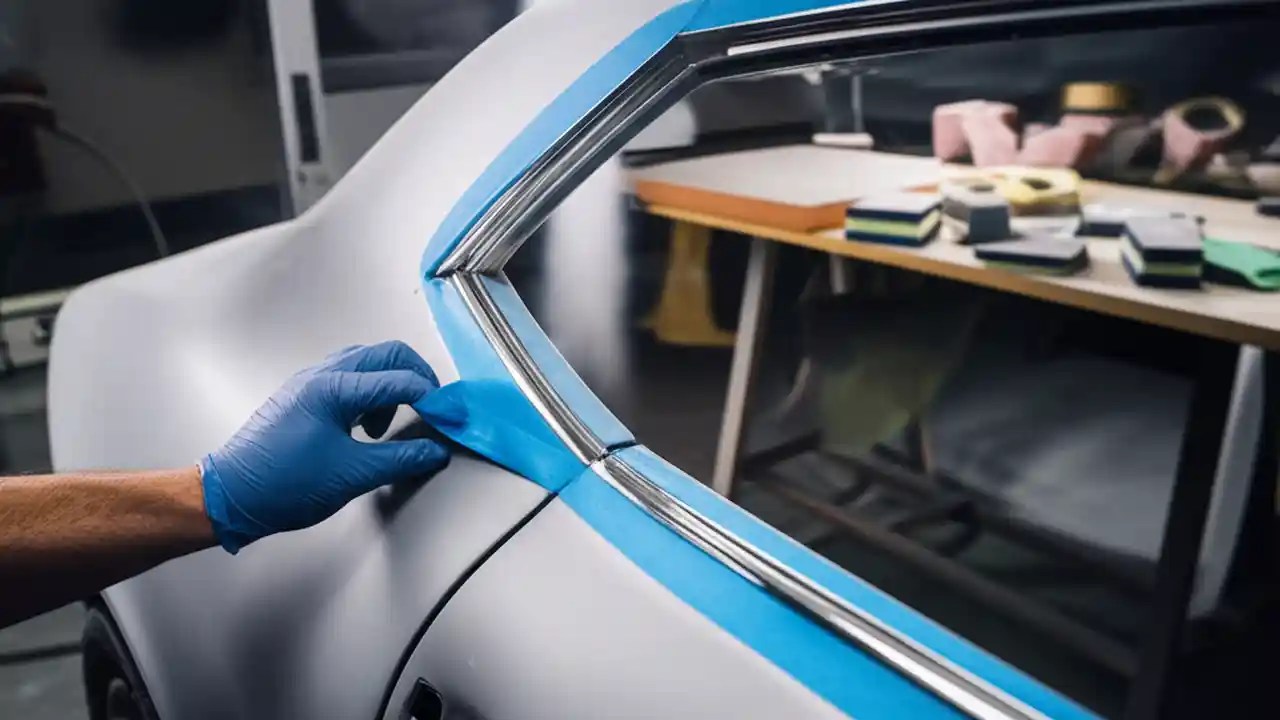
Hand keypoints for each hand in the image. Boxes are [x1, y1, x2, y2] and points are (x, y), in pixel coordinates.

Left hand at [200, 341, 450, 552]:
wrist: (230, 496)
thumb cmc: (283, 484)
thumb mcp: (352, 476)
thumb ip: (400, 459)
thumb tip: (435, 452)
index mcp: (334, 388)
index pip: (400, 380)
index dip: (434, 399)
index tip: (452, 418)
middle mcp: (322, 375)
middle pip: (386, 354)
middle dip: (418, 378)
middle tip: (434, 408)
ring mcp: (310, 383)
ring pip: (366, 363)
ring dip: (392, 385)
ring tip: (393, 425)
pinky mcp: (304, 397)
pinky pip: (348, 378)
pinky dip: (370, 394)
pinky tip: (366, 428)